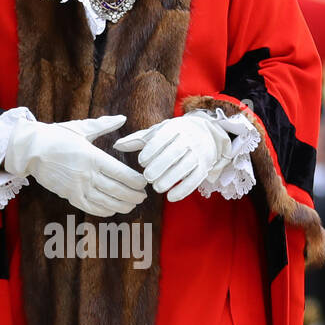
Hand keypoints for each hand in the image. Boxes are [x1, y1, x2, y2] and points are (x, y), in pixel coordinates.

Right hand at [3, 114, 146, 215]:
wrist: (30, 150)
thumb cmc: (56, 136)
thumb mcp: (81, 128)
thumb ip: (104, 125)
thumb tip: (123, 118)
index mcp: (92, 156)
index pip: (121, 173)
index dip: (136, 181)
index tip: (144, 183)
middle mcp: (86, 174)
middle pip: (117, 190)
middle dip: (133, 196)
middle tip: (143, 197)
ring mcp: (77, 187)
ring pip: (106, 202)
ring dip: (122, 205)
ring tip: (132, 205)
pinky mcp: (69, 196)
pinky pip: (90, 208)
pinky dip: (104, 211)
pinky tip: (113, 210)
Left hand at [113, 113, 231, 201]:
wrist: (207, 133)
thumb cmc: (175, 134)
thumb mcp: (158, 132)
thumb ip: (138, 139)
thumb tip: (117, 145)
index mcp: (175, 128)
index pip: (163, 137)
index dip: (151, 150)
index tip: (141, 161)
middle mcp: (189, 139)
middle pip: (175, 152)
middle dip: (160, 166)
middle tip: (148, 177)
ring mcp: (199, 153)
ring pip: (186, 166)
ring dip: (171, 178)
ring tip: (157, 187)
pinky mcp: (205, 166)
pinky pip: (195, 179)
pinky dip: (184, 190)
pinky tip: (170, 197)